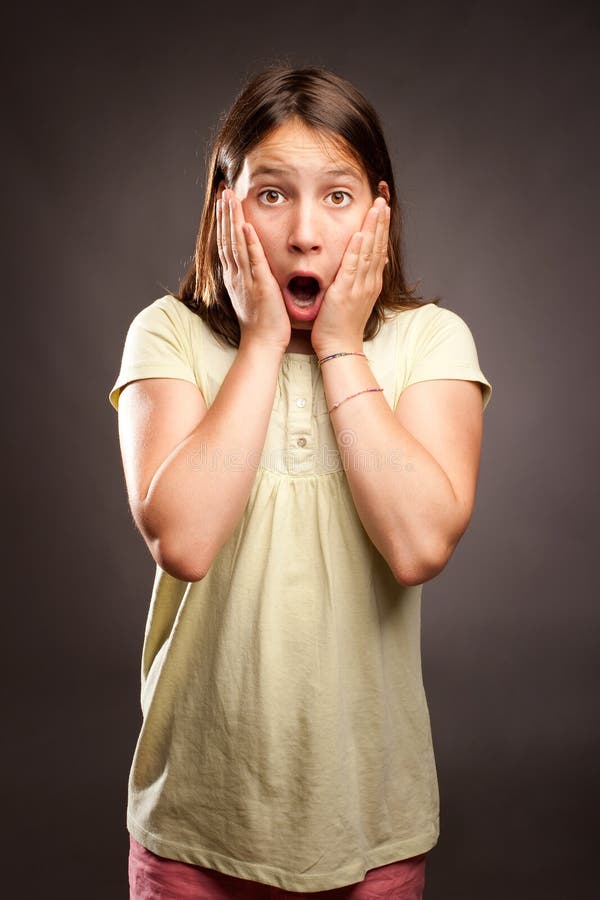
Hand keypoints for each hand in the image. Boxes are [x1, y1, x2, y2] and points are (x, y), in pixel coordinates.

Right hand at [216, 188, 290, 352]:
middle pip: (227, 238)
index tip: (224, 202)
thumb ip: (252, 276)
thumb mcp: (254, 293)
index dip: (224, 222)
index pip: (226, 243)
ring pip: (236, 244)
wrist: (263, 343)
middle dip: (224, 214)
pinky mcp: (260, 286)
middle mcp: (236, 275)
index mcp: (235, 276)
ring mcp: (246, 280)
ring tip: (229, 199)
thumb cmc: (262, 322)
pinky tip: (246, 226)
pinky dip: (249, 243)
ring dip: (232, 220)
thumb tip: (252, 265)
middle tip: (223, 191)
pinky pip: (253, 261)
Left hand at [310, 196, 389, 355]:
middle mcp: (369, 282)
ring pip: (369, 252)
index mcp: (371, 282)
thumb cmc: (342, 325)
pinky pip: (352, 267)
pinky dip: (356, 250)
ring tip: (377, 208)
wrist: (340, 346)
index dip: (381, 227)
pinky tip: (359, 234)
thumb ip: (363, 278)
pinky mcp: (345, 292)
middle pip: (378, 245)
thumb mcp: (357, 298)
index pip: (379, 248)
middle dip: (380, 221)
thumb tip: (374, 262)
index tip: (383, 208)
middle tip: (383, 199)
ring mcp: (359, 287)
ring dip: (372, 228)